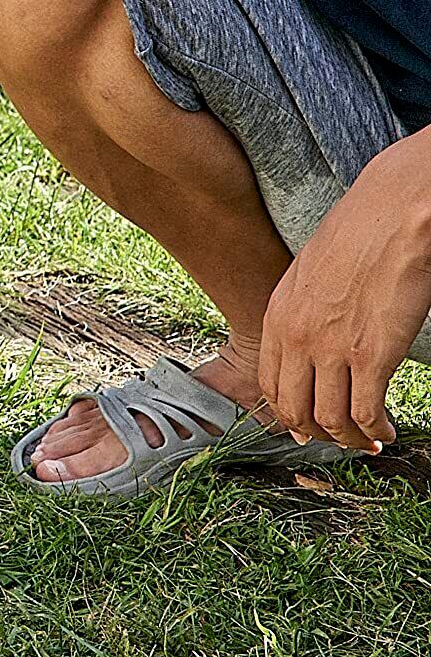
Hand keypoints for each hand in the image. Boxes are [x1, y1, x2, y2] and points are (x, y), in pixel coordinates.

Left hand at [258, 131, 430, 451]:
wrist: (389, 217)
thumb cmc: (355, 239)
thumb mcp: (307, 277)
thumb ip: (301, 315)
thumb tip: (310, 350)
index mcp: (277, 318)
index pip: (269, 385)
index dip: (287, 415)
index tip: (306, 427)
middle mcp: (296, 337)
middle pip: (293, 409)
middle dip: (317, 434)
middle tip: (340, 439)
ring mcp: (332, 348)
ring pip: (330, 419)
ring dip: (350, 438)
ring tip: (368, 440)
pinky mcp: (372, 355)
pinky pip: (365, 412)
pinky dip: (376, 429)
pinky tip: (386, 430)